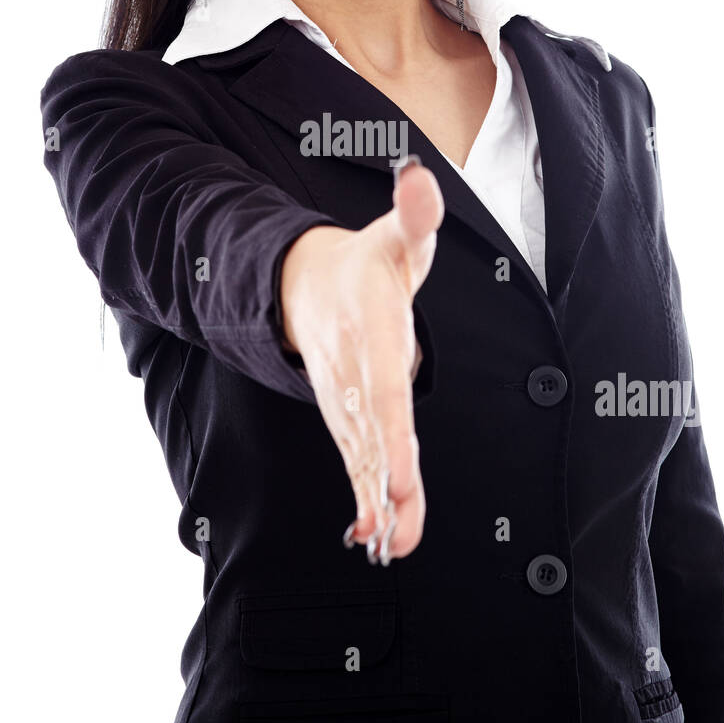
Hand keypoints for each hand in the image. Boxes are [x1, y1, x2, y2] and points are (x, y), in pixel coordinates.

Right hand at [279, 159, 443, 564]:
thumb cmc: (365, 266)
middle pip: (370, 437)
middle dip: (381, 482)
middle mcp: (355, 378)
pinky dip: (368, 499)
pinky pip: (358, 461)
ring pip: (362, 457)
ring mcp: (347, 402)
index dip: (390, 435)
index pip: (384, 391)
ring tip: (390, 544)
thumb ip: (414, 214)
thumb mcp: (395, 237)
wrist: (304, 284)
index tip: (398, 474)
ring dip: (376, 501)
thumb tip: (420, 179)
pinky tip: (380, 537)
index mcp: (372, 337)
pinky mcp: (348, 417)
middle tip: (394, 524)